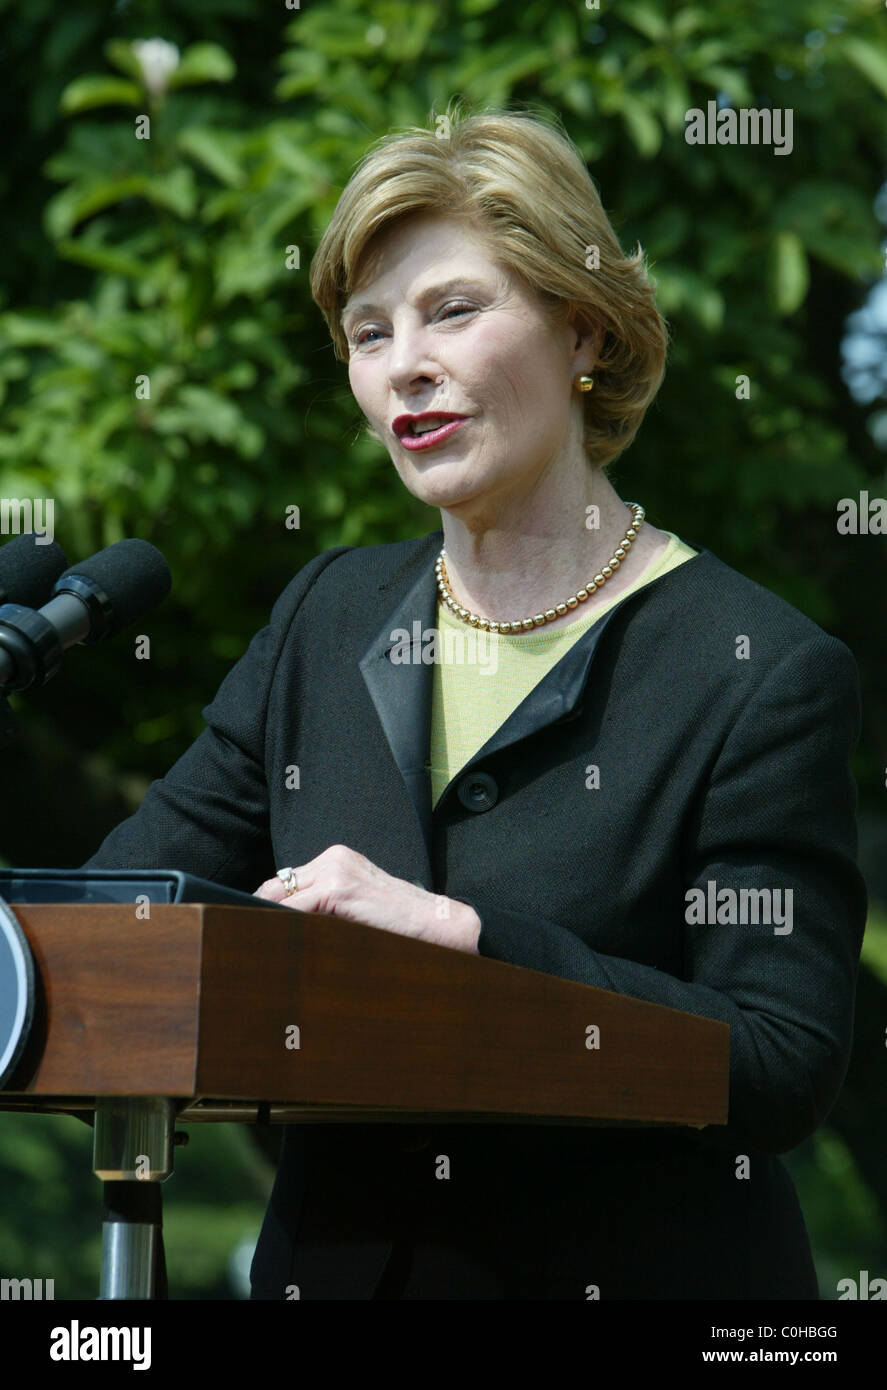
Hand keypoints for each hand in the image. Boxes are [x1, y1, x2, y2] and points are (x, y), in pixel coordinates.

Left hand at [253, 844, 480, 953]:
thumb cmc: (399, 921)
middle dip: (262, 909)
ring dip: (269, 917)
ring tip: (255, 939)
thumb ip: (325, 905)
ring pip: (283, 894)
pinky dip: (284, 921)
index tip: (251, 922)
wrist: (437, 922)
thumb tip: (285, 922)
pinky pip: (298, 906)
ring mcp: (336, 870)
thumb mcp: (357, 906)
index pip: (288, 881)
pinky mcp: (339, 887)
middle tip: (247, 934)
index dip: (268, 904)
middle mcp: (334, 859)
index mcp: (338, 860)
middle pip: (278, 884)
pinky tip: (277, 936)